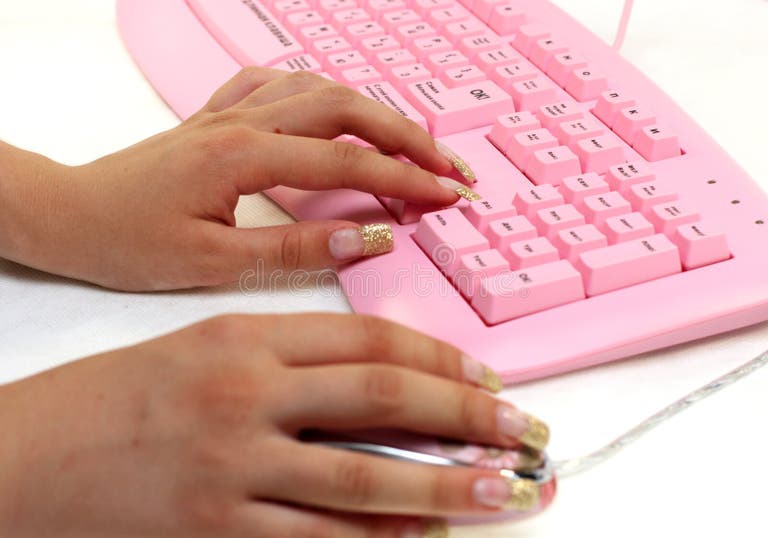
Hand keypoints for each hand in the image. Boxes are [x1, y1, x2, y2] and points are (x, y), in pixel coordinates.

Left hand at [0, 68, 469, 290]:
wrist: (71, 214)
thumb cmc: (129, 242)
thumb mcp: (214, 263)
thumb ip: (296, 251)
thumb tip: (368, 239)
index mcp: (244, 157)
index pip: (347, 162)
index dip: (404, 178)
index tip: (445, 196)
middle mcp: (243, 121)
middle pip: (347, 109)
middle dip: (407, 136)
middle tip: (447, 167)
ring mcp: (230, 110)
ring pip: (321, 89)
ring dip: (374, 111)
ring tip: (411, 142)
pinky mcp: (219, 114)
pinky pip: (278, 83)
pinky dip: (318, 91)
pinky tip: (333, 108)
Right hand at [0, 314, 550, 536]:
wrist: (32, 452)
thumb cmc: (120, 394)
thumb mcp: (208, 347)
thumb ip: (291, 357)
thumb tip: (378, 377)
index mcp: (246, 339)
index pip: (366, 340)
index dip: (437, 358)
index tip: (485, 378)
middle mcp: (247, 395)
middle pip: (381, 397)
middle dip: (466, 414)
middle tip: (524, 430)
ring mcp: (235, 465)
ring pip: (363, 476)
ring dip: (446, 487)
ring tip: (506, 492)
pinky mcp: (218, 528)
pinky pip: (318, 536)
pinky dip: (379, 536)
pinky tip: (425, 536)